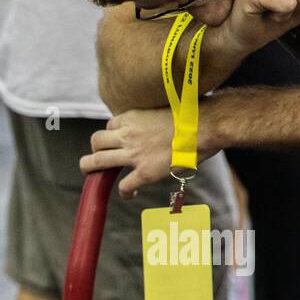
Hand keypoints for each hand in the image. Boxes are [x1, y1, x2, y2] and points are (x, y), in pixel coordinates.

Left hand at [80, 108, 219, 198]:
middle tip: (98, 157)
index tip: (120, 140)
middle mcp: (129, 134)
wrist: (208, 124)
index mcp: (133, 116)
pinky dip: (125, 192)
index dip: (113, 134)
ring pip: (97, 162)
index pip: (110, 125)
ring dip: (90, 169)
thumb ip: (154, 116)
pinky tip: (130, 194)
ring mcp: (134, 154)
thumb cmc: (195, 113)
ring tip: (92, 175)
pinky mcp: (145, 172)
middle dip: (94, 150)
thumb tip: (161, 120)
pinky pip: (123, 185)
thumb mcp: (167, 105)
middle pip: (96, 141)